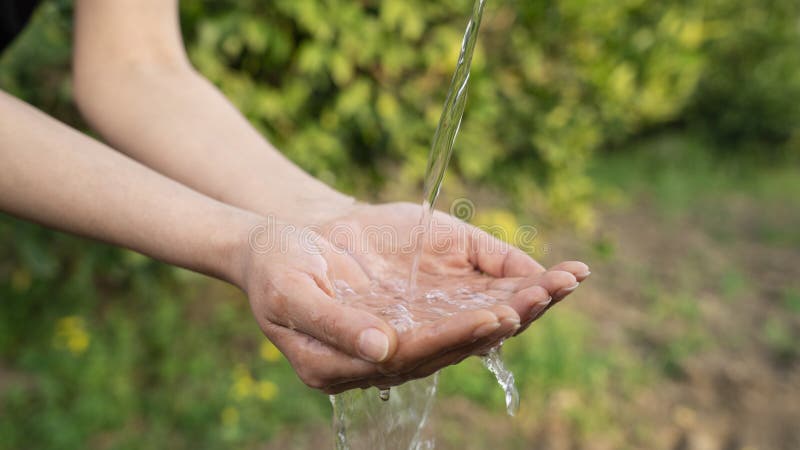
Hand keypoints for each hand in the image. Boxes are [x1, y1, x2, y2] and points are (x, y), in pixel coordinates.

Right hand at [236, 202, 588, 393]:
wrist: (276, 247)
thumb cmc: (274, 270)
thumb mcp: (290, 295)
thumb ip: (335, 326)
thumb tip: (384, 351)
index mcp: (347, 363)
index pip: (414, 354)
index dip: (457, 336)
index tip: (499, 317)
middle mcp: (384, 355)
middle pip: (454, 344)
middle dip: (504, 319)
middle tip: (549, 293)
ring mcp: (403, 332)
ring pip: (468, 327)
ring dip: (516, 306)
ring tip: (562, 282)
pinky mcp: (415, 310)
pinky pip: (465, 304)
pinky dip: (503, 290)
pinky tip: (541, 277)